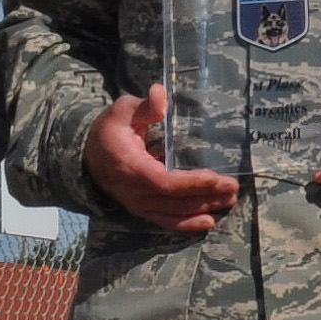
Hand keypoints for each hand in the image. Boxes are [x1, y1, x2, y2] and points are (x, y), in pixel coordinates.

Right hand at [84, 85, 240, 232]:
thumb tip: (160, 96)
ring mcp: (138, 204)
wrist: (87, 156)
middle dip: (207, 196)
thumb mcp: (123, 111)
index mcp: (131, 167)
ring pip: (175, 213)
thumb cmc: (109, 130)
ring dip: (203, 208)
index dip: (193, 183)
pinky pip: (166, 221)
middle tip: (233, 189)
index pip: (166, 181)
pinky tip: (208, 221)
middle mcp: (135, 192)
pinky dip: (187, 224)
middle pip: (176, 200)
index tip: (218, 178)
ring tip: (229, 200)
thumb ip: (144, 106)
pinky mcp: (141, 210)